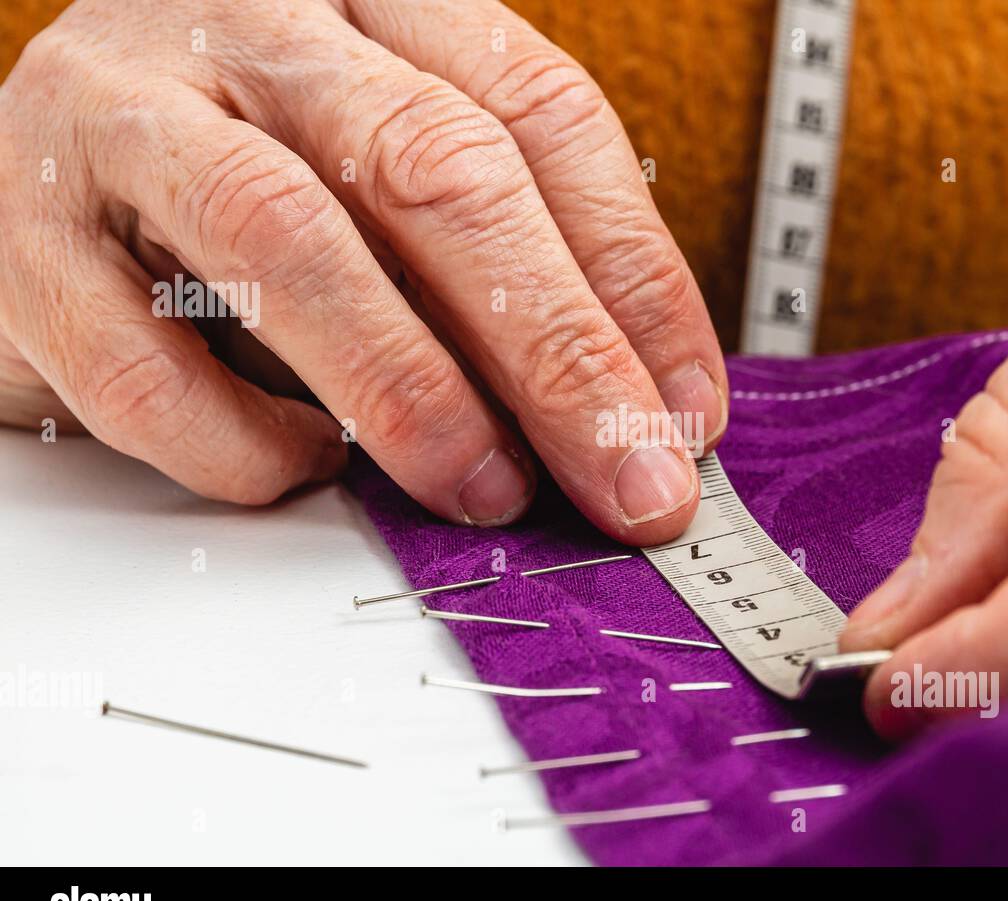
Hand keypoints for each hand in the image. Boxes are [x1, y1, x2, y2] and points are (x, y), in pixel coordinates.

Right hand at [0, 0, 726, 543]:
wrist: (31, 191)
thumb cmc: (242, 197)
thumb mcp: (391, 204)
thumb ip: (496, 278)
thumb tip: (632, 416)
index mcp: (372, 5)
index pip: (541, 118)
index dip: (634, 273)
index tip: (685, 406)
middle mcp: (251, 25)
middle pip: (438, 170)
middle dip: (556, 349)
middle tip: (628, 474)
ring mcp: (123, 112)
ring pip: (291, 238)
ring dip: (412, 390)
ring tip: (485, 488)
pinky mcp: (23, 231)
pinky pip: (143, 360)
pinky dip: (242, 441)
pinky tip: (301, 467)